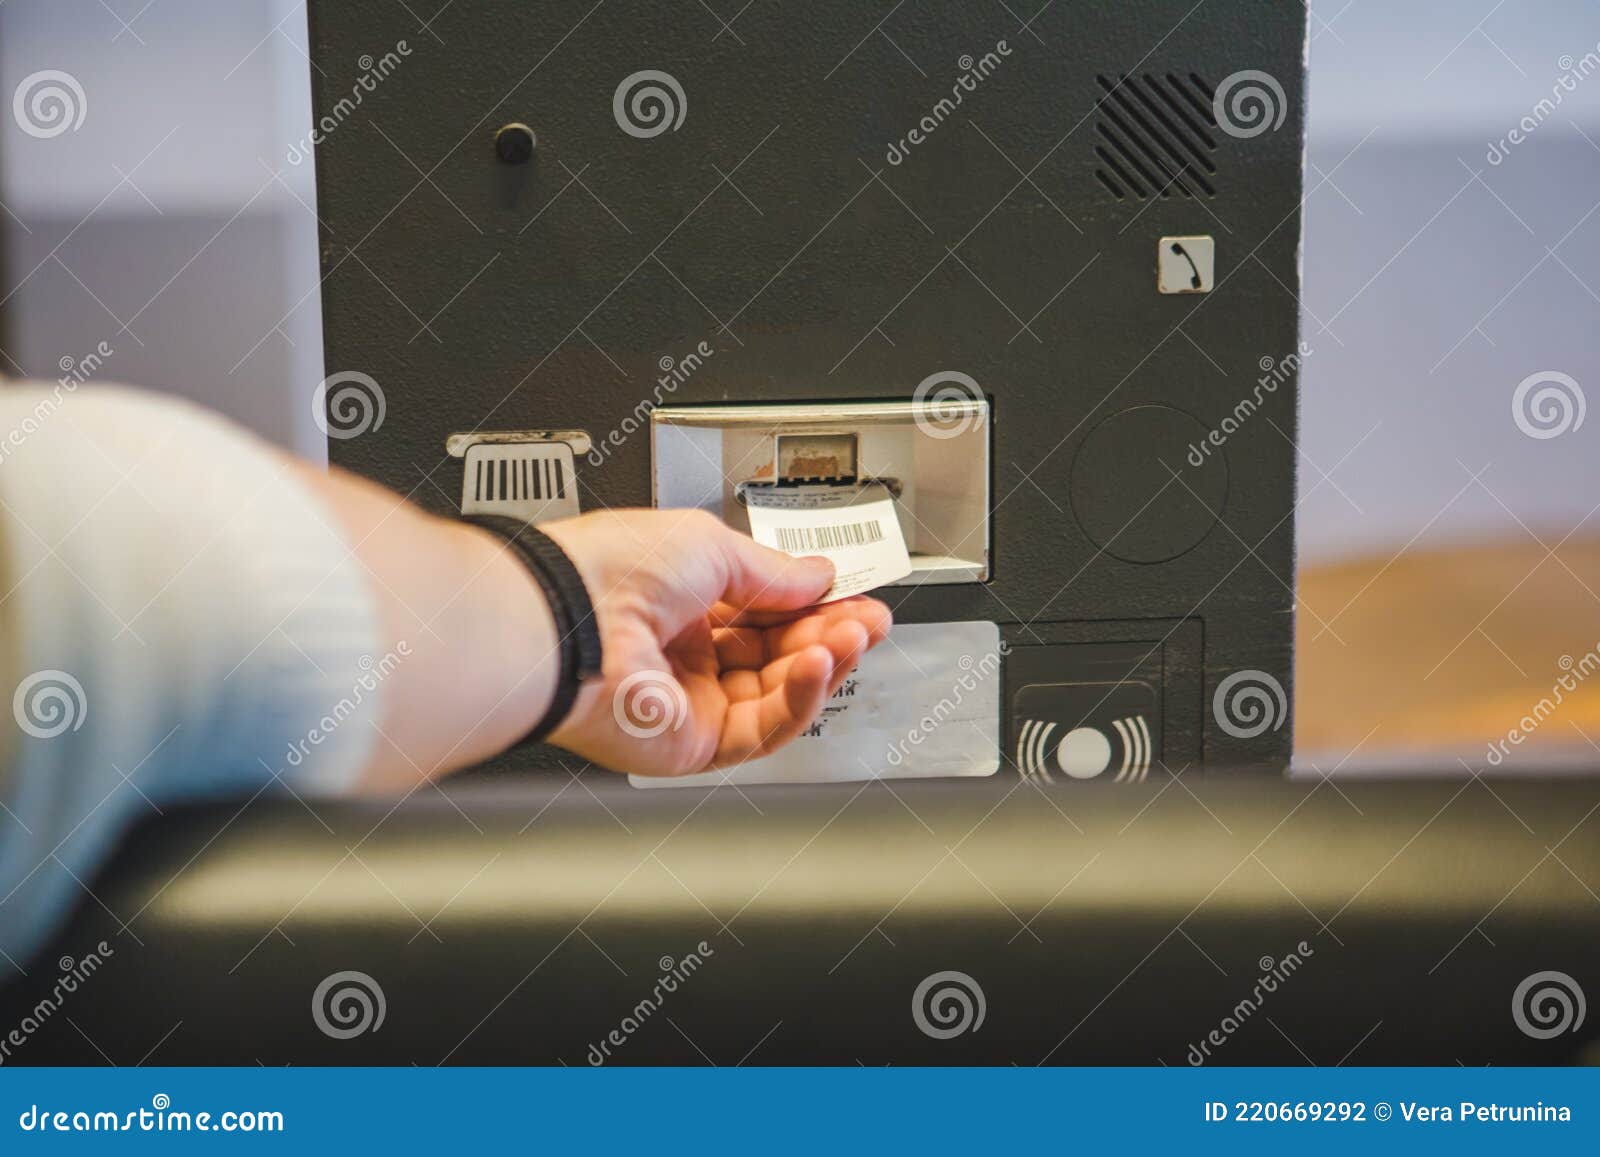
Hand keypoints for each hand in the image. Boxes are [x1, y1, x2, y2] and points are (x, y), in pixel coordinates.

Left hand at [540, 509, 891, 775]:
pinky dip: (800, 698)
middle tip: (869, 619)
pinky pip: (764, 728)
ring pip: (779, 695)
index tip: (854, 595)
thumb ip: (775, 571)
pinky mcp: (693, 744)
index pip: (765, 611)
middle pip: (779, 654)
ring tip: (853, 636)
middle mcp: (684, 655)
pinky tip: (820, 665)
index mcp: (680, 602)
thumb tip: (818, 575)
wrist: (570, 618)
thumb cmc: (611, 570)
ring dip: (823, 664)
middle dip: (830, 635)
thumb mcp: (712, 545)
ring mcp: (689, 702)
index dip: (814, 605)